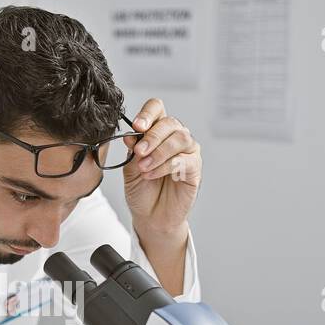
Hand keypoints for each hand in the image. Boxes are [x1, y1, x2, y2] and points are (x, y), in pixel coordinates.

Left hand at [122, 98, 201, 237]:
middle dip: (152, 136)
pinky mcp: (195, 168)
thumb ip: (132, 151)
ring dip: (159, 152)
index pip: (157, 108)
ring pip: (179, 139)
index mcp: (157, 130)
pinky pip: (183, 160)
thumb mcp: (130, 168)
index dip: (148, 113)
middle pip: (169, 122)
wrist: (150, 215)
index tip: (137, 126)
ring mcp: (188, 151)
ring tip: (143, 167)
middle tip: (139, 152)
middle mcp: (175, 137)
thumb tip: (131, 135)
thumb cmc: (142, 189)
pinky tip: (152, 174)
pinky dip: (165, 166)